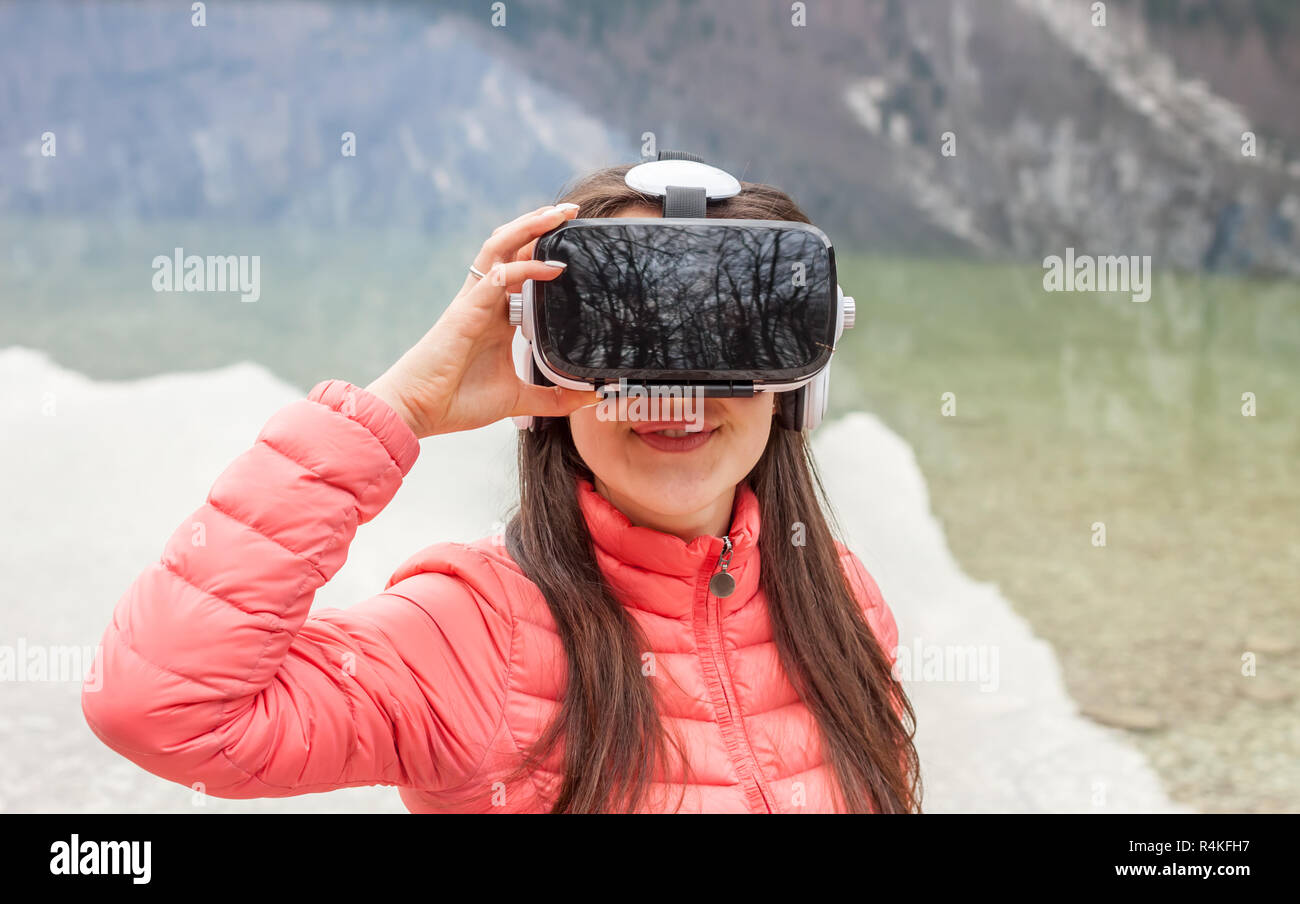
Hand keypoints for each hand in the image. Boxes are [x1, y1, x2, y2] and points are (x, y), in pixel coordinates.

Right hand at [366, 203, 599, 437]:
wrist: (419, 412)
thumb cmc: (458, 400)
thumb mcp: (518, 398)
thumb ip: (554, 398)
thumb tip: (588, 397)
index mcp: (496, 315)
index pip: (522, 268)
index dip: (544, 248)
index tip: (575, 237)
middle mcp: (485, 301)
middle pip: (511, 247)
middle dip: (539, 224)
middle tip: (572, 210)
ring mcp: (473, 304)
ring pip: (499, 249)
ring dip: (528, 228)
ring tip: (558, 215)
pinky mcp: (464, 314)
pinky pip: (494, 281)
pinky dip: (521, 270)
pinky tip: (548, 267)